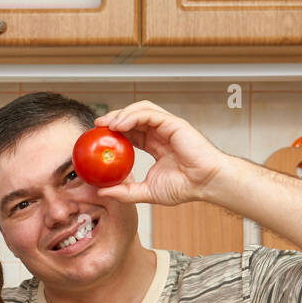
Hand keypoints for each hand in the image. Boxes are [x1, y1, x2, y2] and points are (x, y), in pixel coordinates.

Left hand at [93, 101, 230, 206]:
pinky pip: (149, 113)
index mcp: (154, 145)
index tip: (96, 137)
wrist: (205, 184)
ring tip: (108, 124)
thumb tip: (101, 192)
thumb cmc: (183, 187)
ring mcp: (167, 126)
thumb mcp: (147, 192)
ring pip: (140, 110)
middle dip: (113, 118)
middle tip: (97, 126)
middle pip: (132, 117)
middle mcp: (160, 133)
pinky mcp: (173, 123)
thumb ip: (125, 192)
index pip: (130, 132)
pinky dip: (133, 115)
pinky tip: (121, 124)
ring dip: (121, 113)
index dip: (113, 131)